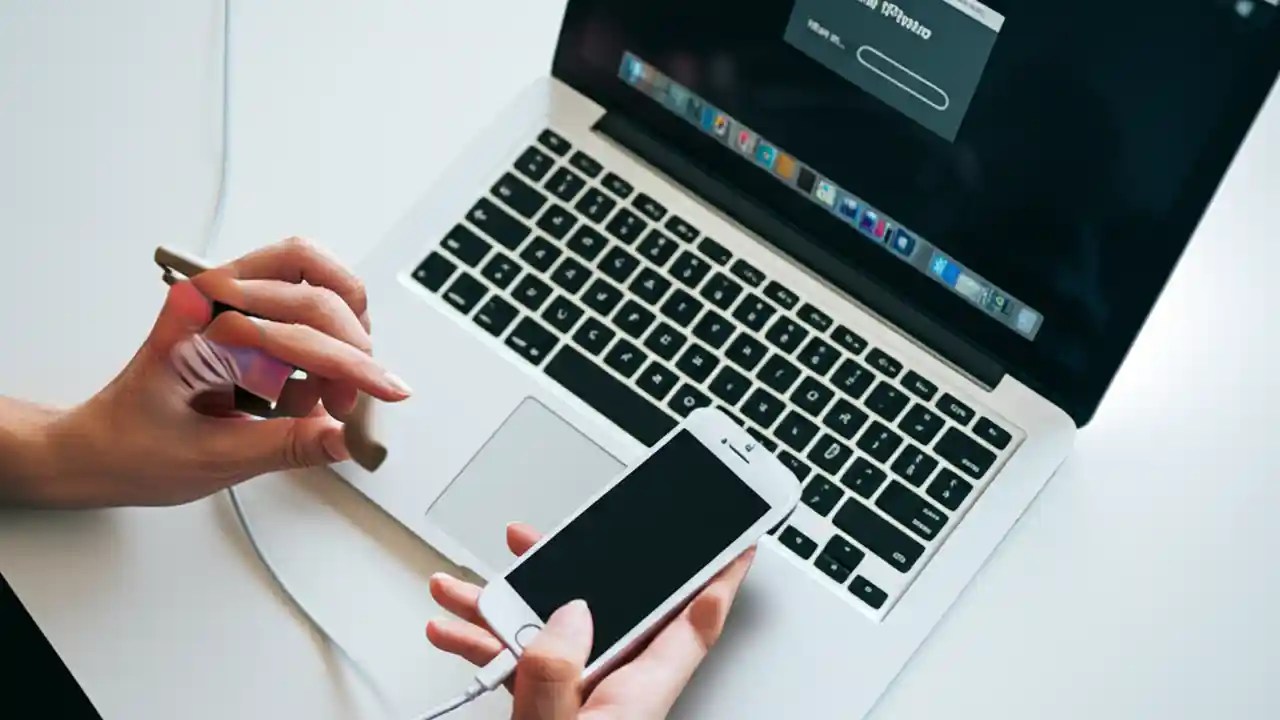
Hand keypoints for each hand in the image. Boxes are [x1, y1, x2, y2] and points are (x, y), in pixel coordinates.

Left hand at [38, 238, 411, 506]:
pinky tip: (306, 389)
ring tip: (326, 395)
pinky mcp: (245, 319)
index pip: (295, 327)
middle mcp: (215, 299)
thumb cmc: (130, 447)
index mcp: (197, 324)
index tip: (384, 391)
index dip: (348, 363)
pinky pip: (305, 307)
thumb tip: (344, 437)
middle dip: (350, 347)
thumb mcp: (211, 458)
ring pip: (316, 283)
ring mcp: (231, 304)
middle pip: (315, 288)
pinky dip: (326, 343)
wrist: (95, 449)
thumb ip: (285, 446)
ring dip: (342, 335)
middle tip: (351, 400)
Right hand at [427, 523, 755, 718]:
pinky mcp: (551, 714)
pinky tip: (455, 633)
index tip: (737, 539)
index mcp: (637, 697)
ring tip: (464, 588)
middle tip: (541, 540)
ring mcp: (582, 704)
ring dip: (503, 608)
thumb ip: (557, 672)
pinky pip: (523, 665)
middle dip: (567, 570)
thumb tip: (568, 612)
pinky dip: (486, 646)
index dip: (719, 578)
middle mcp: (616, 694)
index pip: (694, 625)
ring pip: (552, 633)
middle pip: (609, 611)